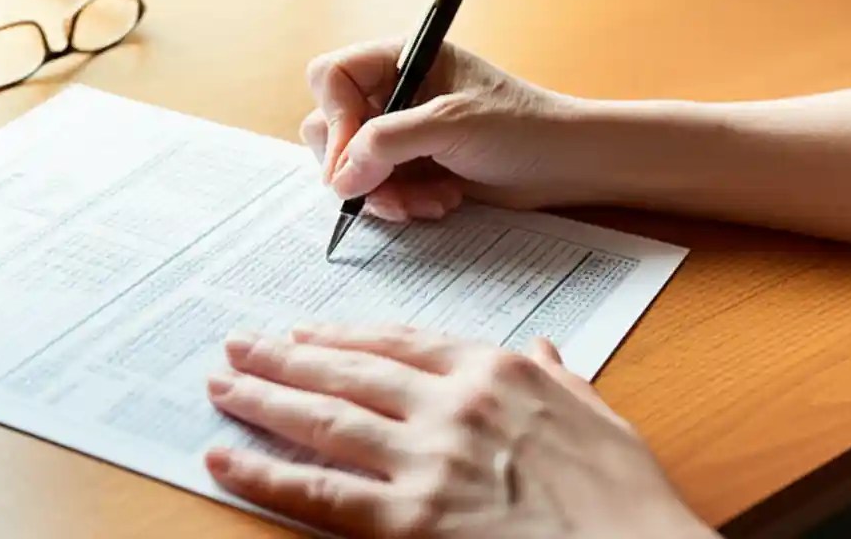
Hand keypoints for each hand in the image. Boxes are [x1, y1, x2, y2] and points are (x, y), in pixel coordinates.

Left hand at [204, 326, 715, 538]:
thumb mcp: (600, 415)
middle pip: (348, 372)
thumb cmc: (629, 498)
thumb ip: (559, 376)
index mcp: (497, 372)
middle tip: (238, 345)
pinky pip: (321, 492)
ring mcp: (428, 460)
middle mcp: (452, 405)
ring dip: (263, 399)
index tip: (302, 331)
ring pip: (324, 419)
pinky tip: (226, 458)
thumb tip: (544, 346)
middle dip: (285, 357)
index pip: (398, 342)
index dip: (341, 337)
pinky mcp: (411, 520)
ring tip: (221, 384)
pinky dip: (266, 473)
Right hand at [301, 39, 593, 220]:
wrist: (567, 166)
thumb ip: (388, 142)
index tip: (354, 158)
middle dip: (356, 166)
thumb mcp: (452, 124)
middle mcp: (392, 91)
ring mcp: (398, 131)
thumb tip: (340, 177)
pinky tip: (441, 202)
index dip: (335, 118)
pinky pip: (375, 190)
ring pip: (349, 166)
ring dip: (383, 192)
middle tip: (383, 189)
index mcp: (400, 58)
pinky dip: (400, 203)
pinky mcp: (409, 168)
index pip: (331, 78)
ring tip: (427, 201)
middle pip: (329, 125)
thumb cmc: (523, 127)